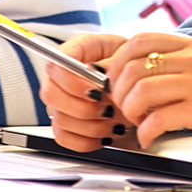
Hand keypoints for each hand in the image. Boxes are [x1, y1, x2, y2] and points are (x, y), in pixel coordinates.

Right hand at [38, 33, 129, 151]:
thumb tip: (100, 77)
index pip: (55, 65)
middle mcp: (61, 76)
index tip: (97, 91)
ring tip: (115, 122)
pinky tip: (105, 133)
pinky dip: (87, 141)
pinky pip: (65, 138)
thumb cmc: (132, 62)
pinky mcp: (66, 123)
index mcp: (75, 50)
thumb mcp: (128, 55)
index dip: (73, 82)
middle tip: (108, 108)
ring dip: (91, 126)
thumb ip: (113, 64)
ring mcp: (61, 101)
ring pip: (60, 120)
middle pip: (50, 95)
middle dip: (83, 107)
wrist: (141, 80)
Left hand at [101, 33, 191, 166]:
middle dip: (120, 91)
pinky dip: (146, 132)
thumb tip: (133, 72)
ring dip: (130, 111)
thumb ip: (178, 66)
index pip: (139, 40)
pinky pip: (159, 118)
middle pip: (133, 65)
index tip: (116, 83)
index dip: (118, 62)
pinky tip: (150, 138)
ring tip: (138, 123)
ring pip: (142, 90)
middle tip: (125, 108)